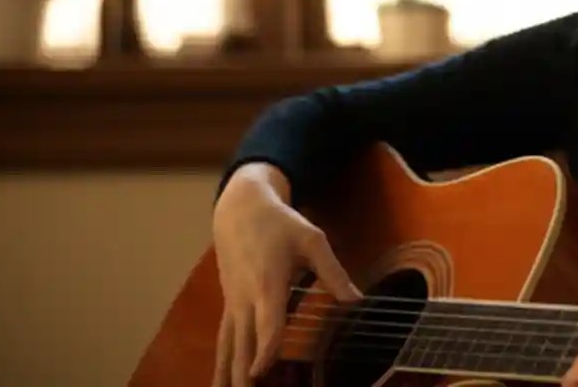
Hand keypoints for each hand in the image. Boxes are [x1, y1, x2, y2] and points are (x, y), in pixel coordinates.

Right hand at [211, 163, 362, 386]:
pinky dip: (221, 362)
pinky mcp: (229, 305)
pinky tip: (221, 382)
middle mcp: (246, 299)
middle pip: (243, 343)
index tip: (261, 371)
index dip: (265, 347)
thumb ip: (333, 272)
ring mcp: (234, 304)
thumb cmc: (280, 223)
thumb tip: (356, 300)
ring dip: (228, 374)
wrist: (240, 209)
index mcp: (269, 283)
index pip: (267, 322)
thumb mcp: (312, 239)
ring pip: (228, 346)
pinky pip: (223, 340)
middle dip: (243, 373)